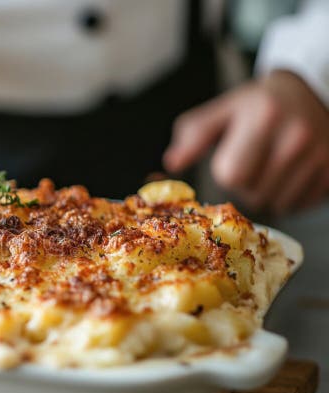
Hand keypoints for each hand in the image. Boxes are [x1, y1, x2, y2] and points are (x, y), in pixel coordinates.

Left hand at [163, 70, 328, 213]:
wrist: (310, 93)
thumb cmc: (257, 105)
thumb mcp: (222, 111)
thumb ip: (193, 136)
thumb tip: (172, 163)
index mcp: (264, 116)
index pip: (232, 175)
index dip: (226, 172)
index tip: (233, 156)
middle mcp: (296, 135)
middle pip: (254, 194)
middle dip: (246, 185)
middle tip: (254, 161)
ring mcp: (320, 154)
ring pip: (278, 204)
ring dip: (267, 194)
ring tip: (271, 166)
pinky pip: (301, 205)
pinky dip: (290, 197)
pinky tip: (290, 173)